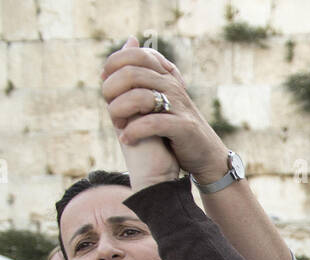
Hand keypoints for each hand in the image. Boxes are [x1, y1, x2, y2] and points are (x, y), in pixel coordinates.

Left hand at [101, 37, 230, 184]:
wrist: (207, 155)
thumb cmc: (173, 130)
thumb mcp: (152, 103)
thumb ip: (130, 88)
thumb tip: (103, 70)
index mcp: (164, 76)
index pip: (136, 54)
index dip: (114, 65)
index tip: (108, 85)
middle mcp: (172, 86)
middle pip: (131, 73)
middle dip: (111, 91)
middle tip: (111, 111)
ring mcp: (179, 105)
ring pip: (139, 96)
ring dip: (119, 112)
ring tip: (119, 125)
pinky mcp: (183, 127)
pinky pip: (152, 123)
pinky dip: (133, 132)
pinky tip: (127, 139)